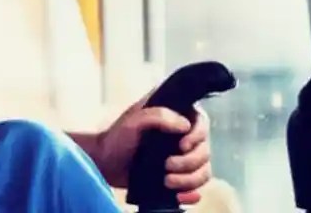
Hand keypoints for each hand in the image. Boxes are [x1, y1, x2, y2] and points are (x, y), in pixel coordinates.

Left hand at [89, 93, 212, 206]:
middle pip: (204, 150)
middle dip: (189, 162)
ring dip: (189, 180)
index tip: (182, 146)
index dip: (198, 136)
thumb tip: (185, 126)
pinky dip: (192, 193)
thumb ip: (158, 115)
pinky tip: (180, 196)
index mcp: (176, 116)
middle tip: (167, 167)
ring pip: (203, 170)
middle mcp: (183, 136)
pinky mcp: (178, 176)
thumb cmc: (117, 138)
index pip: (202, 123)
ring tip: (167, 182)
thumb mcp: (134, 120)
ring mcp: (182, 158)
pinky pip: (196, 187)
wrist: (105, 163)